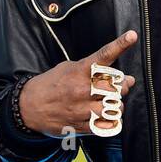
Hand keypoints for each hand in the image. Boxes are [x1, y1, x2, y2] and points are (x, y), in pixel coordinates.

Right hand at [19, 31, 137, 135]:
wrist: (28, 107)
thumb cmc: (51, 85)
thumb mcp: (68, 68)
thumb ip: (95, 71)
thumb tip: (126, 77)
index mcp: (78, 71)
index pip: (103, 56)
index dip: (120, 44)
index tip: (132, 36)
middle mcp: (82, 89)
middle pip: (116, 85)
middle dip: (123, 85)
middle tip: (121, 84)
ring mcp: (82, 109)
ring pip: (115, 107)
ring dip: (118, 104)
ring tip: (111, 101)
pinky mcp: (82, 126)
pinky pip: (108, 125)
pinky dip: (111, 120)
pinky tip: (106, 114)